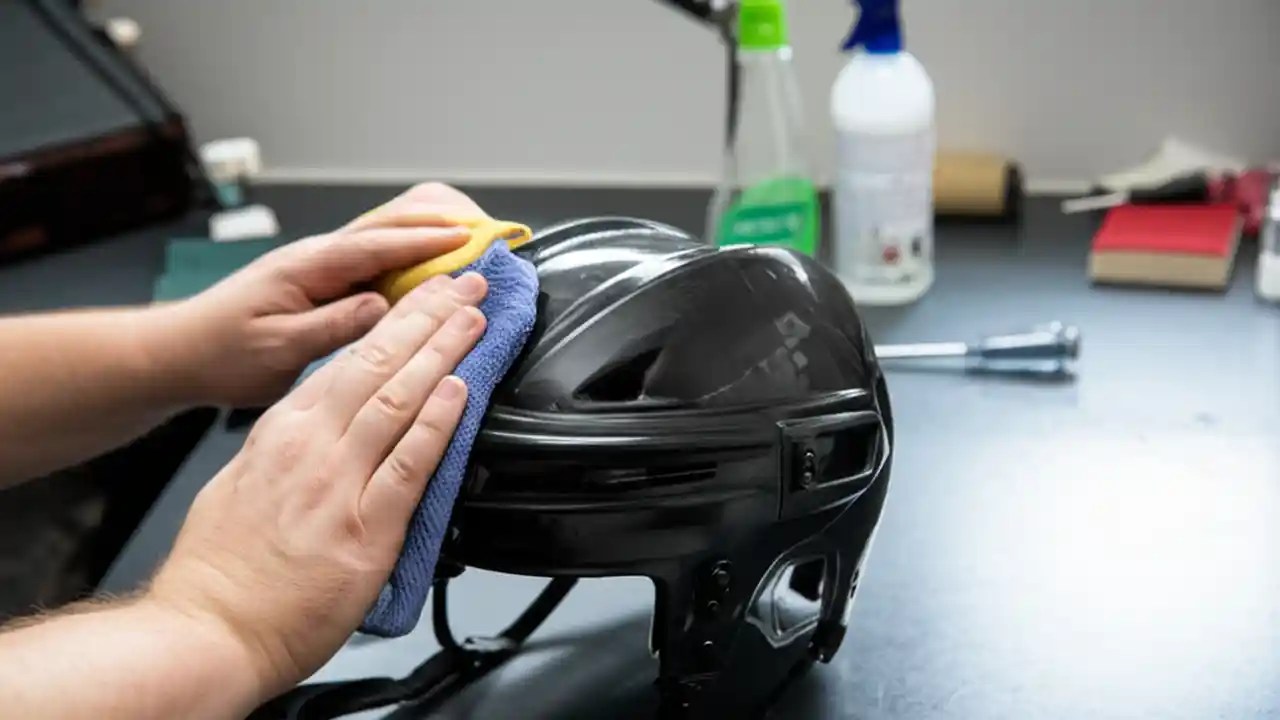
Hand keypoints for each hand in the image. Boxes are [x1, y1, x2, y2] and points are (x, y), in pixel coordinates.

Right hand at [147, 270, 487, 695]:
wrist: (205, 630)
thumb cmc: (221, 568)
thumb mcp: (241, 485)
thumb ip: (286, 452)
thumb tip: (315, 429)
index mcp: (283, 432)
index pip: (347, 361)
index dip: (393, 323)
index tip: (424, 297)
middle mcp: (311, 447)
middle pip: (378, 364)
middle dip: (428, 317)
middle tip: (466, 286)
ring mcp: (339, 484)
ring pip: (399, 399)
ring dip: (443, 353)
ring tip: (474, 319)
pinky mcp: (366, 530)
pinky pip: (410, 464)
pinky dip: (437, 423)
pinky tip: (460, 391)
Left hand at [165, 182, 490, 407]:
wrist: (181, 352)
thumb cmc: (222, 353)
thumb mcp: (277, 349)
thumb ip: (331, 326)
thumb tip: (383, 307)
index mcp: (308, 266)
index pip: (377, 244)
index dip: (426, 240)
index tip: (469, 240)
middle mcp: (318, 256)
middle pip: (388, 224)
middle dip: (438, 223)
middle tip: (486, 231)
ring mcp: (322, 265)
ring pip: (386, 237)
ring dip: (428, 235)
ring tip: (474, 241)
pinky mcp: (325, 281)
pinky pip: (378, 260)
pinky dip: (411, 256)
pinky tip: (435, 269)